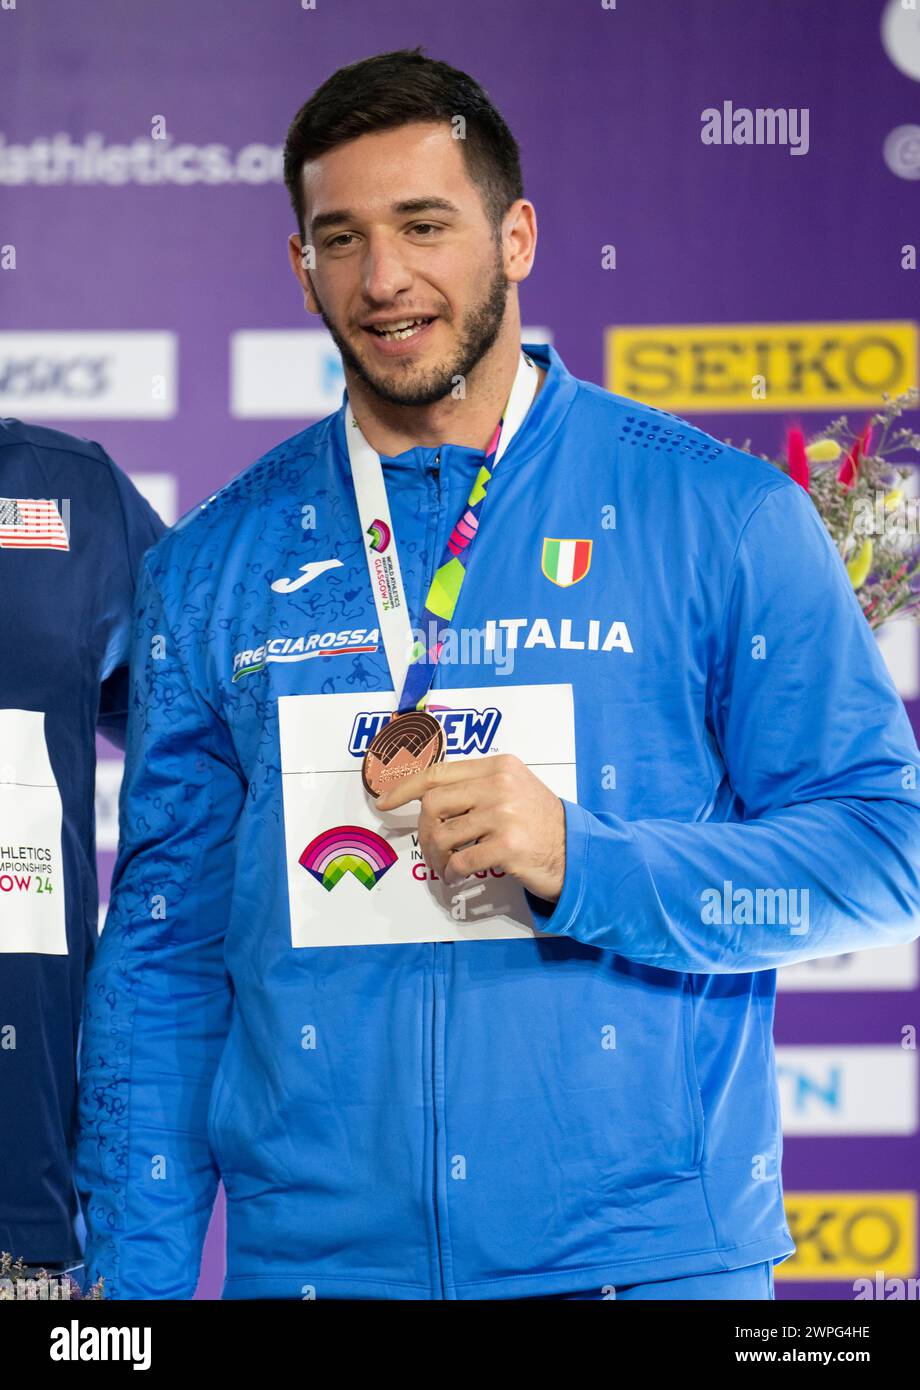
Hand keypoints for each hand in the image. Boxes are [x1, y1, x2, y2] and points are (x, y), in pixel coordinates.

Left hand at [374, 753, 566, 900]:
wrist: (578, 850)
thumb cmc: (540, 822)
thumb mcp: (514, 788)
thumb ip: (476, 785)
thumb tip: (425, 796)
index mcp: (498, 766)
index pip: (438, 772)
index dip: (404, 788)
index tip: (383, 802)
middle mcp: (500, 785)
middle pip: (433, 804)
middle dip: (423, 830)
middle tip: (431, 848)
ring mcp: (504, 814)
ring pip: (442, 835)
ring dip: (436, 858)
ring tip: (444, 867)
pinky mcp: (507, 846)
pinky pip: (459, 861)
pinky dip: (451, 873)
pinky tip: (456, 878)